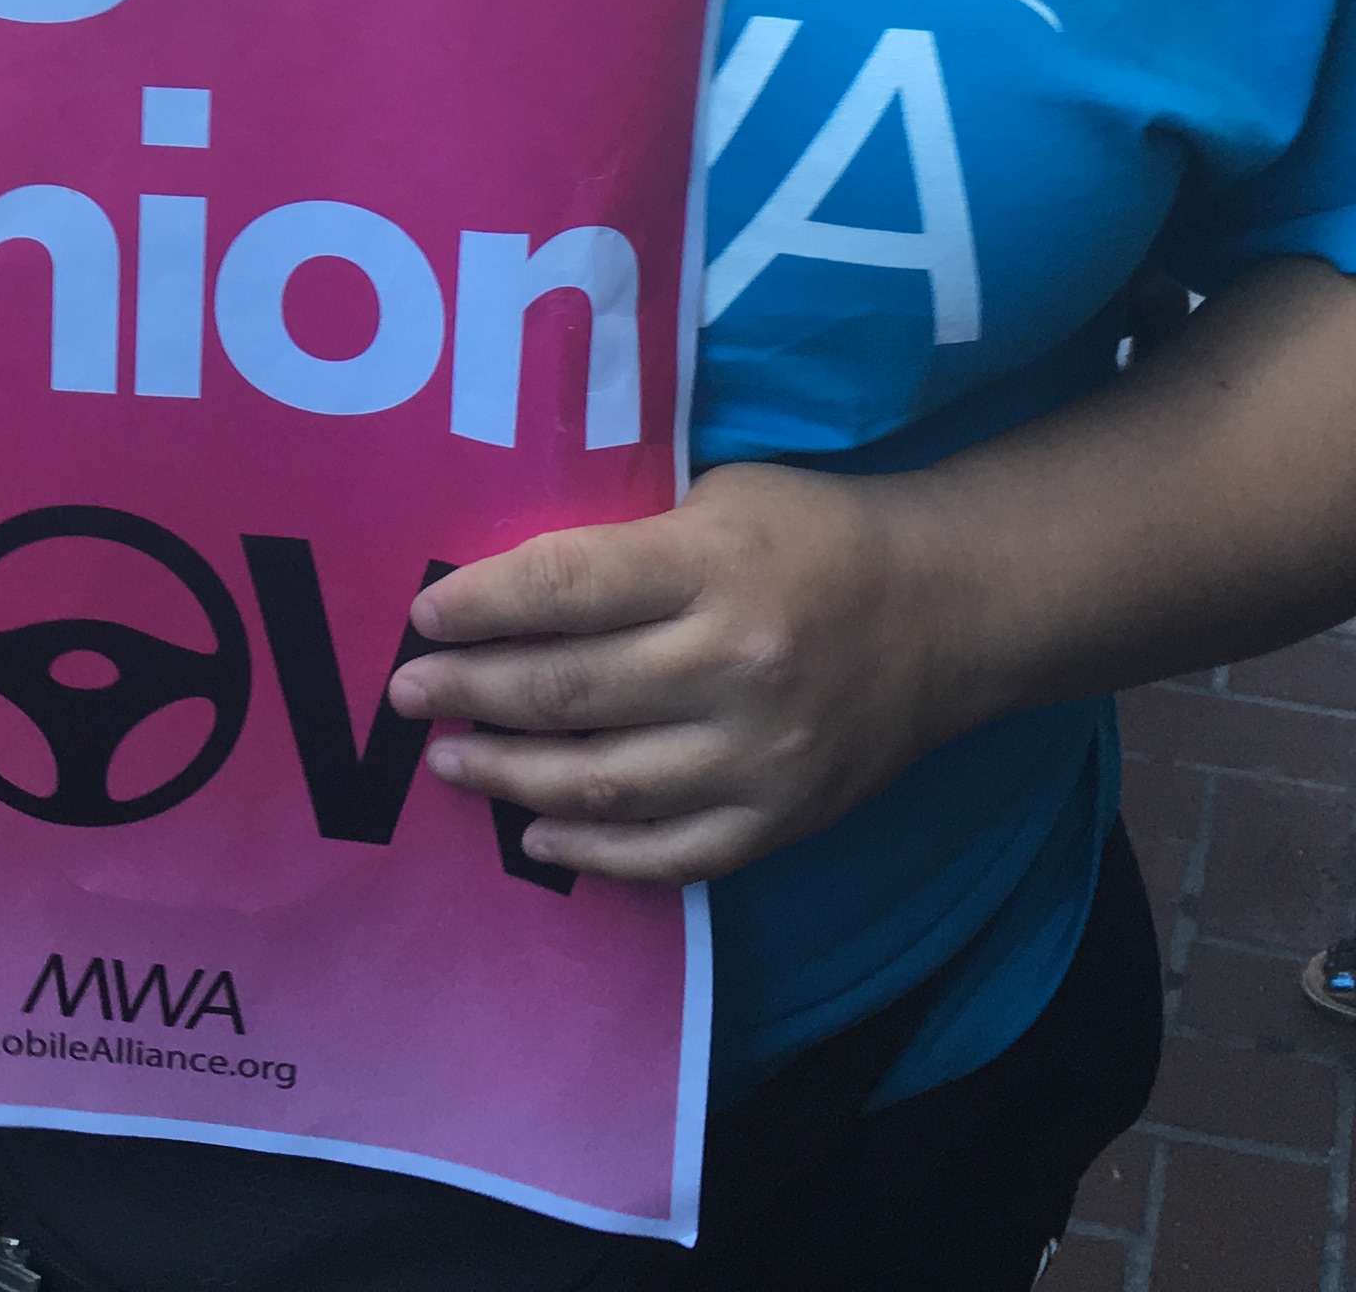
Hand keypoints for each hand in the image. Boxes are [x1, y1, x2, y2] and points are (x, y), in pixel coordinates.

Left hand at [385, 463, 957, 887]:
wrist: (948, 611)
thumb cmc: (813, 533)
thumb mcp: (715, 499)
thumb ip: (623, 546)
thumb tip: (499, 590)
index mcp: (710, 565)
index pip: (564, 585)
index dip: (479, 604)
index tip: (420, 617)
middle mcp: (732, 666)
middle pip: (569, 689)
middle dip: (470, 693)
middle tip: (407, 695)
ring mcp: (759, 756)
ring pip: (603, 783)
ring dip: (508, 776)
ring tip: (448, 761)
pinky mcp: (783, 820)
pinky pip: (669, 855)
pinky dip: (593, 855)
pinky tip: (536, 836)